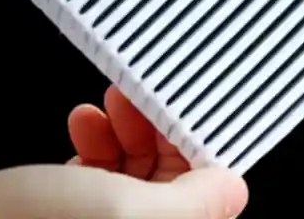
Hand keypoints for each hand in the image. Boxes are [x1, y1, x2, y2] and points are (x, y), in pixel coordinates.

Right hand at [0, 87, 248, 218]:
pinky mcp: (69, 213)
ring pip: (137, 168)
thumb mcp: (127, 212)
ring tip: (104, 106)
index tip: (187, 109)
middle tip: (139, 96)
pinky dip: (96, 139)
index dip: (199, 145)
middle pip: (172, 177)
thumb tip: (234, 189)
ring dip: (126, 127)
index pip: (208, 193)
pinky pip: (101, 170)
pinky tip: (81, 123)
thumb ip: (194, 202)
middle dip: (158, 128)